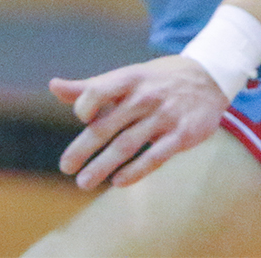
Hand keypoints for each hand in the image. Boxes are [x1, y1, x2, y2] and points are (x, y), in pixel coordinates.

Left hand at [50, 55, 228, 188]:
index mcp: (127, 80)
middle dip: (83, 149)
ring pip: (127, 145)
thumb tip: (53, 86)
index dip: (85, 105)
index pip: (98, 91)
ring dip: (103, 165)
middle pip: (107, 126)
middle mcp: (144, 97)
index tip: (80, 118)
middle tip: (65, 167)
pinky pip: (155, 156)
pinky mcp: (182, 135)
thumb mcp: (125, 77)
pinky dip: (136, 170)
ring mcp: (164, 117)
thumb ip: (90, 87)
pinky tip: (118, 182)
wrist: (208, 77)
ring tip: (83, 182)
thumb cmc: (155, 80)